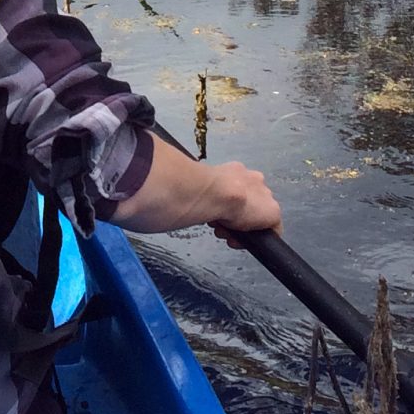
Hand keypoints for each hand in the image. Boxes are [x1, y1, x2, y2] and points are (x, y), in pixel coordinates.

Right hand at [112, 139, 282, 236]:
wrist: (196, 190)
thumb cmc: (175, 188)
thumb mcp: (175, 188)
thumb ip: (174, 188)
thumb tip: (142, 191)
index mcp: (226, 172)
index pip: (232, 189)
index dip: (222, 205)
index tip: (210, 217)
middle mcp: (246, 177)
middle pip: (249, 201)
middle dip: (235, 217)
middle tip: (216, 226)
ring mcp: (259, 193)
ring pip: (258, 215)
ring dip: (242, 228)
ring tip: (221, 231)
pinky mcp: (268, 210)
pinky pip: (272, 228)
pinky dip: (259, 239)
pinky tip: (239, 241)